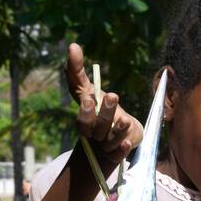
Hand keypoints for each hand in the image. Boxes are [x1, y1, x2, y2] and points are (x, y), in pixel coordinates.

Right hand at [65, 41, 143, 170]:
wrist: (120, 132)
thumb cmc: (101, 108)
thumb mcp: (90, 90)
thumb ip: (77, 72)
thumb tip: (72, 45)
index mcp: (85, 122)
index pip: (81, 119)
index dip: (85, 111)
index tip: (89, 97)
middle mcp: (94, 136)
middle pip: (96, 129)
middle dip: (104, 114)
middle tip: (113, 95)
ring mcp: (106, 146)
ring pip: (110, 141)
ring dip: (117, 130)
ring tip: (126, 119)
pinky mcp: (118, 153)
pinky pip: (119, 155)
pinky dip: (122, 149)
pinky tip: (127, 141)